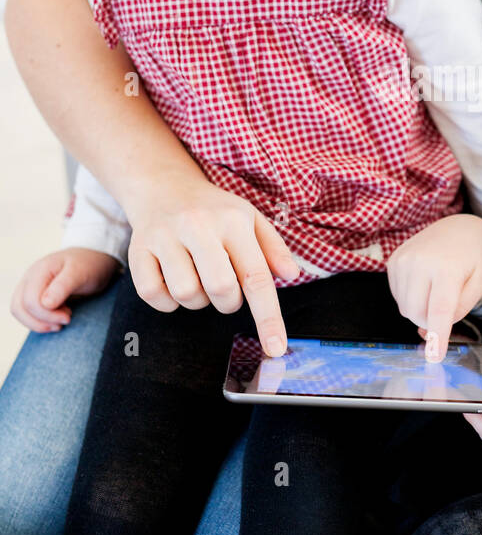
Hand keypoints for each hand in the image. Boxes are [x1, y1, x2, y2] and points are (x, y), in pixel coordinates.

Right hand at [11, 248, 118, 332]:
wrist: (95, 259)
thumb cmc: (89, 265)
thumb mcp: (80, 273)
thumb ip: (62, 287)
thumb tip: (45, 303)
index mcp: (40, 270)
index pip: (30, 300)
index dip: (47, 314)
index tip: (68, 316)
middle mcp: (30, 278)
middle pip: (19, 307)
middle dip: (41, 321)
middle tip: (65, 320)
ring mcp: (30, 286)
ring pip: (19, 311)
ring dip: (38, 324)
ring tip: (59, 323)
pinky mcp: (34, 294)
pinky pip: (26, 312)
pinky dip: (39, 321)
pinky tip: (56, 319)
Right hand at [125, 173, 299, 356]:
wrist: (163, 186)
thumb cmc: (214, 210)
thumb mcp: (250, 219)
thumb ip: (273, 248)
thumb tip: (291, 275)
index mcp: (233, 220)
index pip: (256, 276)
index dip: (268, 317)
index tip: (276, 348)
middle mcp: (198, 225)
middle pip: (220, 289)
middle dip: (228, 303)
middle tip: (226, 290)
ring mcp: (165, 236)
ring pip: (186, 295)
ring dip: (198, 301)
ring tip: (199, 279)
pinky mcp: (138, 249)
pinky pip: (153, 295)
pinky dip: (167, 302)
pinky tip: (173, 282)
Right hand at [387, 214, 481, 362]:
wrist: (458, 228)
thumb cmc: (471, 260)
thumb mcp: (477, 285)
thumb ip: (459, 311)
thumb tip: (431, 335)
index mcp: (447, 269)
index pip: (439, 311)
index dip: (437, 337)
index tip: (434, 357)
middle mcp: (421, 262)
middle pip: (417, 313)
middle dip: (429, 323)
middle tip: (443, 313)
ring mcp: (403, 259)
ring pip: (404, 308)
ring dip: (420, 311)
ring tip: (435, 293)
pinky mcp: (393, 261)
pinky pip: (396, 296)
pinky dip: (410, 298)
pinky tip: (423, 285)